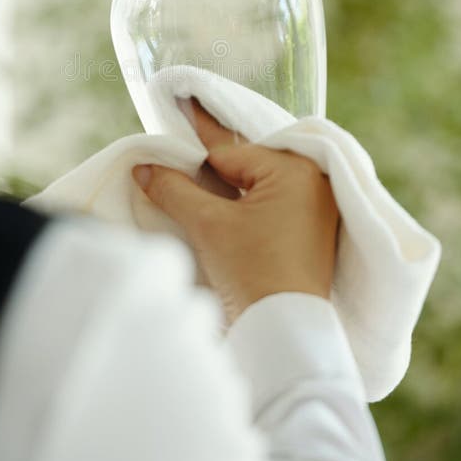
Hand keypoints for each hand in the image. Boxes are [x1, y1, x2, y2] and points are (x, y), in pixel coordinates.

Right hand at [133, 97, 339, 325]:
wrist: (286, 331)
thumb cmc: (252, 271)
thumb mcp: (208, 225)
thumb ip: (173, 189)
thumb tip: (142, 167)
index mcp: (295, 168)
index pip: (228, 154)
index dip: (191, 156)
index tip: (169, 129)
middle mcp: (314, 179)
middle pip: (246, 164)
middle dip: (212, 162)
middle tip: (181, 137)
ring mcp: (318, 206)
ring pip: (258, 182)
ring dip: (228, 183)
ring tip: (194, 172)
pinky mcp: (314, 230)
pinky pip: (273, 201)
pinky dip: (247, 201)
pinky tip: (222, 201)